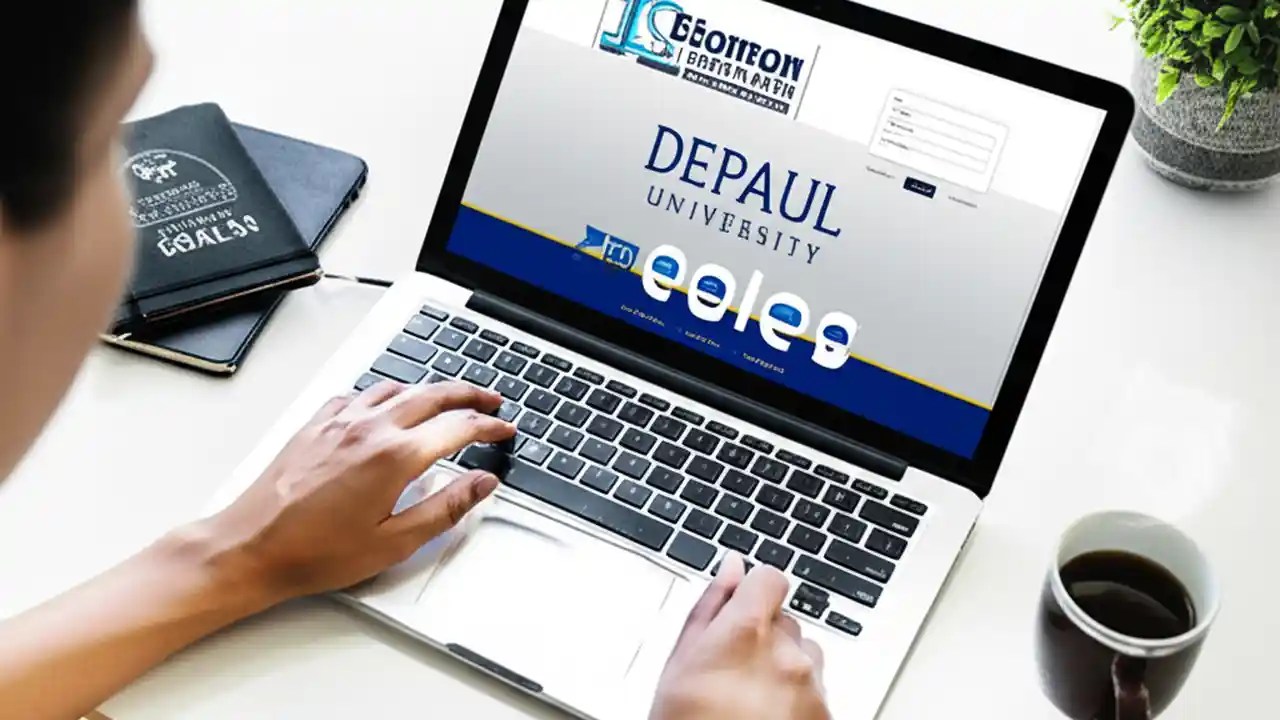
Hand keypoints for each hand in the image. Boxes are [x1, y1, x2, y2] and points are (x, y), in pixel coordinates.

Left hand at [199, 380, 514, 605]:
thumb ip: (446, 508)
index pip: (459, 427)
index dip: (490, 428)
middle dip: (470, 394)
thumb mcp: (394, 542)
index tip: (504, 431)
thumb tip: (481, 485)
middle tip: (491, 402)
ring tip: (447, 400)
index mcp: (394, 457)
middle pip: (434, 394)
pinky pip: (361, 394)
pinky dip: (386, 394)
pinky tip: (387, 407)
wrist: (251, 547)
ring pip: (398, 388)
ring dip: (430, 390)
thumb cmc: (315, 552)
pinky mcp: (317, 424)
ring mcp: (340, 421)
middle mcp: (370, 428)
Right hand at [649, 553, 829, 719]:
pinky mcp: (827, 716)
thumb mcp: (678, 666)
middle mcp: (788, 654)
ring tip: (747, 702)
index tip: (744, 607)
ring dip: (785, 669)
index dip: (755, 592)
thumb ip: (710, 607)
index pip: (771, 577)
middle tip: (731, 674)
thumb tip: (731, 567)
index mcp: (747, 632)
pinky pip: (817, 692)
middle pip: (787, 621)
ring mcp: (812, 688)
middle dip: (765, 637)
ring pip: (806, 657)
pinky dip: (797, 701)